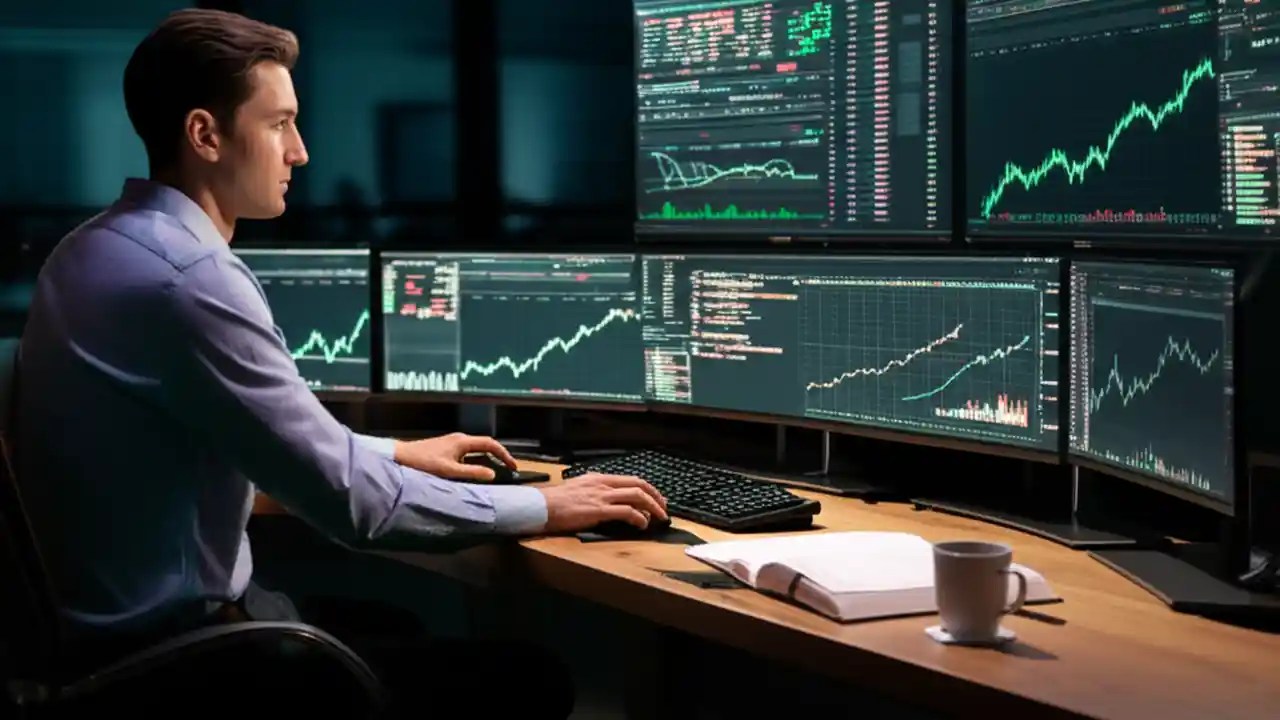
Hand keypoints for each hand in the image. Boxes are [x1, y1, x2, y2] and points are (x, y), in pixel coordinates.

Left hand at [393, 432, 516, 481]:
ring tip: (495, 470)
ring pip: (477, 449)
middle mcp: (459, 439)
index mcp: (462, 441)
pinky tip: (474, 471)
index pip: (490, 444)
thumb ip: (472, 473)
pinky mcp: (447, 448)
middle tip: (508, 468)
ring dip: (488, 458)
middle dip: (499, 455)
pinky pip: (468, 452)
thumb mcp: (449, 471)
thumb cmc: (423, 462)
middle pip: (485, 445)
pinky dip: (477, 460)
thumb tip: (492, 474)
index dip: (504, 454)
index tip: (512, 466)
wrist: (401, 456)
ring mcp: (453, 443)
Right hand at [538, 473, 668, 532]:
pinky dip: (639, 518)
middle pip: (639, 485)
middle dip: (656, 496)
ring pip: (637, 496)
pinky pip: (626, 512)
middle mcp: (603, 484)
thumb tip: (607, 499)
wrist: (541, 506)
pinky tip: (642, 525)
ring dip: (653, 507)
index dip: (647, 488)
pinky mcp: (599, 510)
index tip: (656, 497)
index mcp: (599, 478)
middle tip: (664, 508)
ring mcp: (602, 496)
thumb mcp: (577, 488)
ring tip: (659, 517)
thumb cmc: (554, 501)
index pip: (630, 479)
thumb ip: (594, 491)